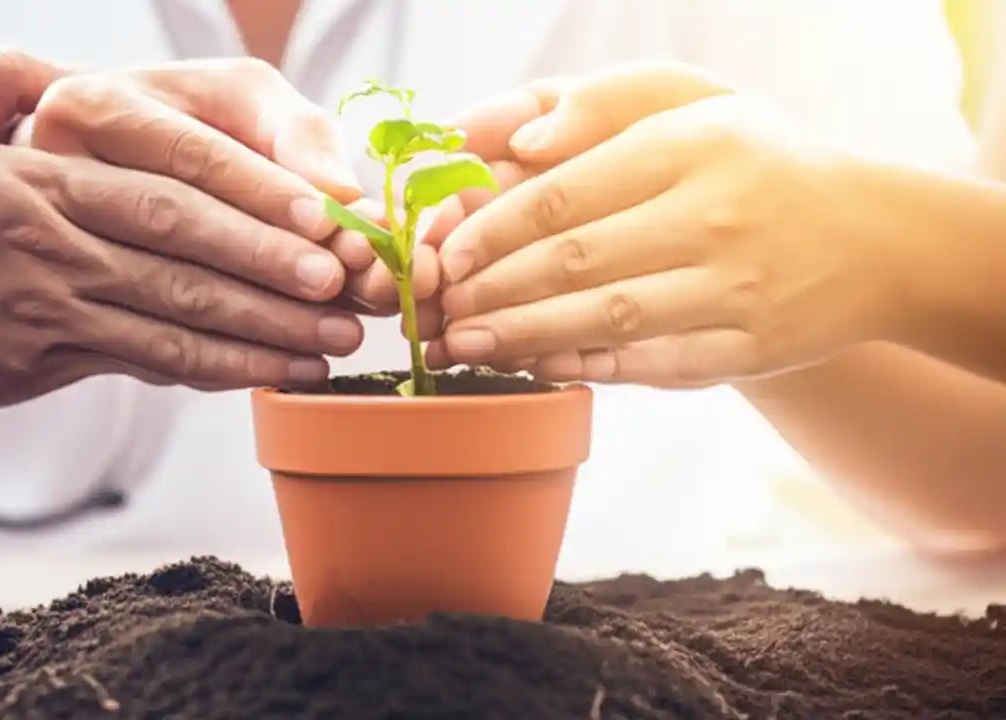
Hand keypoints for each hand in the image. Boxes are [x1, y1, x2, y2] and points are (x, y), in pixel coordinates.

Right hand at [0, 50, 349, 404]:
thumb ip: (16, 77)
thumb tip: (88, 74)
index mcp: (38, 179)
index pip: (168, 190)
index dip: (252, 209)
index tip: (322, 223)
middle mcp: (53, 250)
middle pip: (187, 264)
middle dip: (277, 280)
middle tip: (353, 292)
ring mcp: (50, 315)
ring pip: (176, 327)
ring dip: (262, 339)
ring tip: (332, 346)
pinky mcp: (44, 365)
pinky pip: (142, 367)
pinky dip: (209, 372)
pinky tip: (263, 374)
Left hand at [429, 63, 893, 386]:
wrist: (874, 239)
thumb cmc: (760, 164)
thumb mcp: (696, 105)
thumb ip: (601, 109)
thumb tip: (518, 144)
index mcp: (696, 146)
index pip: (569, 191)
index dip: (494, 228)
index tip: (449, 251)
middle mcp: (717, 215)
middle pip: (578, 259)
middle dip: (494, 289)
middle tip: (442, 307)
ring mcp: (736, 288)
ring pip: (607, 318)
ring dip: (525, 336)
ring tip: (466, 346)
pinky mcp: (748, 348)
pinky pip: (652, 365)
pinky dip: (589, 370)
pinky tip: (537, 368)